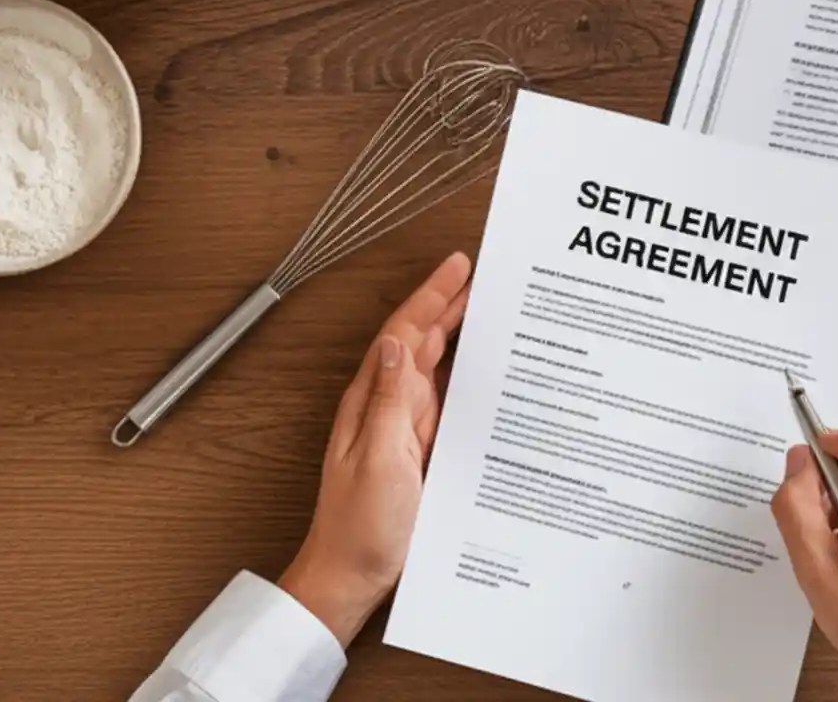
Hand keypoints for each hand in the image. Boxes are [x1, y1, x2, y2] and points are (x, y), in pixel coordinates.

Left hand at [279, 253, 471, 646]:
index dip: (431, 296)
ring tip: (485, 308)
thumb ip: (388, 400)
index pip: (404, 332)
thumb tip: (397, 343)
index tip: (457, 265)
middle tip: (479, 274)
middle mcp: (388, 407)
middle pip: (420, 341)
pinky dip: (463, 377)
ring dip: (456, 335)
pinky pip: (445, 401)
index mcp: (372, 401)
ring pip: (435, 367)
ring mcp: (404, 427)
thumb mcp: (376, 458)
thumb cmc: (359, 524)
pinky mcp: (420, 449)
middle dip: (447, 304)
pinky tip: (480, 371)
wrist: (352, 573)